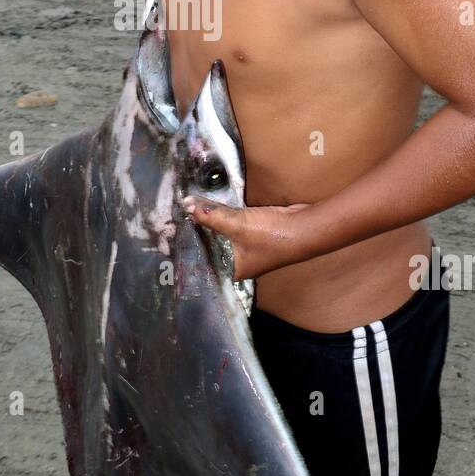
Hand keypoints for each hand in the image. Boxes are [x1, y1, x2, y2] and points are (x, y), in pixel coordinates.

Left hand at [181, 196, 309, 280]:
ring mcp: (247, 249)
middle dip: (197, 235)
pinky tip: (208, 208)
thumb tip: (186, 204)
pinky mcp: (253, 234)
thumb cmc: (271, 236)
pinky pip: (232, 227)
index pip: (204, 264)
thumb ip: (210, 215)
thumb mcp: (236, 224)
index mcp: (233, 271)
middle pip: (211, 249)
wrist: (304, 227)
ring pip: (221, 237)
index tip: (170, 238)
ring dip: (209, 225)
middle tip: (173, 221)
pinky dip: (222, 218)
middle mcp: (238, 264)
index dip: (188, 250)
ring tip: (185, 213)